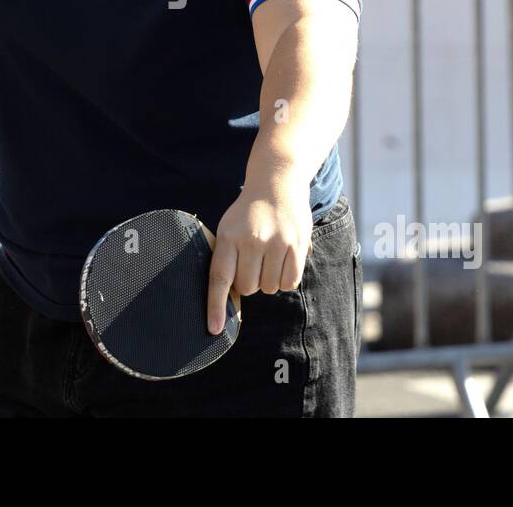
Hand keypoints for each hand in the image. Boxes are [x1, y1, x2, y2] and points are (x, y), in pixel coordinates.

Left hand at [206, 182, 313, 334]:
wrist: (277, 183)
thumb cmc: (248, 214)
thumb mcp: (229, 228)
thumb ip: (227, 260)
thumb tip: (228, 299)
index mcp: (229, 237)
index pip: (219, 278)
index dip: (216, 306)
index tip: (214, 329)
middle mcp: (252, 240)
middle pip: (248, 288)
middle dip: (249, 283)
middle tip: (252, 262)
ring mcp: (277, 242)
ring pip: (270, 287)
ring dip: (268, 280)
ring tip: (268, 256)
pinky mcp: (298, 245)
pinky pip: (290, 282)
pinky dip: (285, 279)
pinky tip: (282, 260)